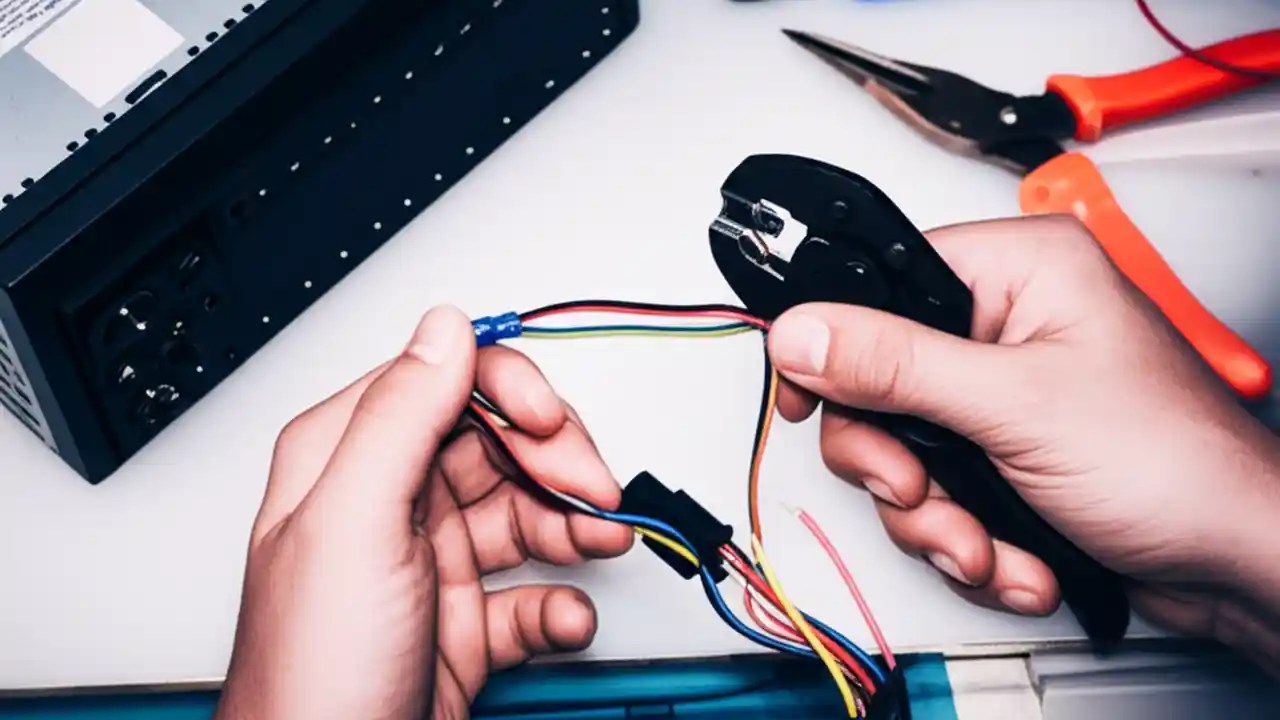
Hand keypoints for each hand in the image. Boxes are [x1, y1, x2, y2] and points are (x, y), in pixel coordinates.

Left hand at [215, 306, 632, 719]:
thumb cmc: (314, 676)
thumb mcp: (355, 527)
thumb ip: (400, 418)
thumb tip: (444, 326)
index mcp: (348, 460)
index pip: (442, 382)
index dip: (507, 393)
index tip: (550, 425)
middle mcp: (390, 504)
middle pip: (496, 442)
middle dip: (555, 460)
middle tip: (595, 489)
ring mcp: (428, 564)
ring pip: (523, 512)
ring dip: (574, 525)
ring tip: (602, 544)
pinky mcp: (462, 624)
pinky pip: (531, 591)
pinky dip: (562, 601)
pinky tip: (565, 618)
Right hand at [765, 216, 1279, 670]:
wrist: (1234, 562)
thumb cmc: (1177, 464)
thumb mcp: (1014, 406)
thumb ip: (895, 367)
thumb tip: (804, 333)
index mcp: (1018, 271)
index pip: (880, 284)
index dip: (838, 347)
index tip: (817, 401)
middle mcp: (1006, 327)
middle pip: (878, 384)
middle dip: (900, 465)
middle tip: (921, 489)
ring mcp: (1001, 398)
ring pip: (904, 453)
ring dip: (938, 519)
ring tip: (988, 542)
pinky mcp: (1003, 457)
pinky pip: (939, 495)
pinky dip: (968, 539)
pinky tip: (1017, 554)